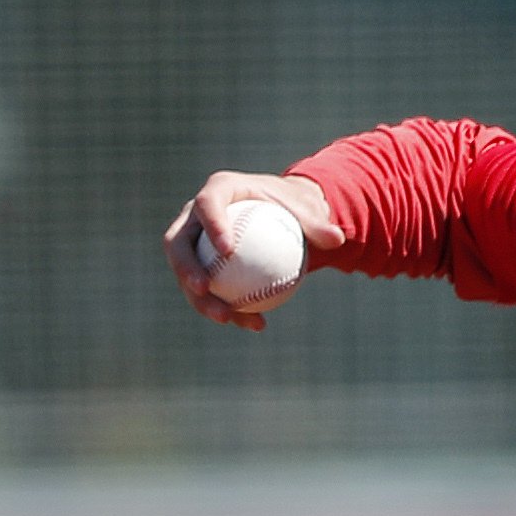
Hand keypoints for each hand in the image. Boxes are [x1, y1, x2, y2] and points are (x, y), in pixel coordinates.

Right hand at [161, 171, 345, 330]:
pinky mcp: (199, 264)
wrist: (279, 215)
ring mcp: (193, 241)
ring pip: (185, 272)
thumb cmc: (291, 208)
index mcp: (219, 190)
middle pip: (177, 242)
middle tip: (203, 288)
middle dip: (185, 267)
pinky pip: (207, 290)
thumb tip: (338, 239)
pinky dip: (227, 308)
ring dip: (200, 299)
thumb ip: (319, 224)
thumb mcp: (307, 211)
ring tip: (225, 318)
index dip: (212, 225)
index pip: (208, 204)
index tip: (227, 250)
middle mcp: (195, 214)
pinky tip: (254, 324)